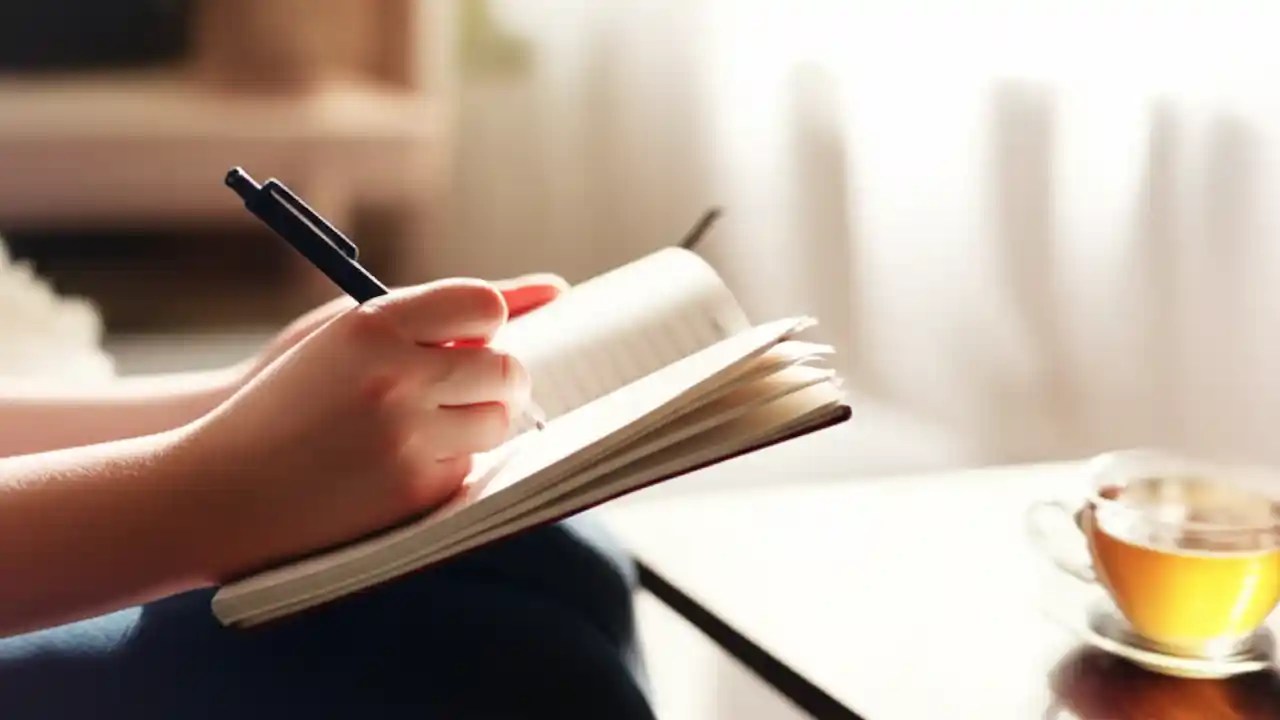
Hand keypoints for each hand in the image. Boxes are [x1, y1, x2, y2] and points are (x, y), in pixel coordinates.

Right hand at [177, 279, 536, 581]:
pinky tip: (401, 461)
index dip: (485, 321)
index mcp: (374, 325)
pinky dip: (450, 461)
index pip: (484, 303)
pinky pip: (472, 465)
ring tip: (430, 421)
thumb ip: (444, 308)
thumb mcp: (349, 333)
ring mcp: (407, 438)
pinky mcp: (414, 492)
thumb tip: (557, 289)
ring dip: (480, 418)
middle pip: (506, 366)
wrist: (222, 486)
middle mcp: (396, 377)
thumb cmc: (291, 396)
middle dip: (496, 374)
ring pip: (499, 418)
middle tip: (464, 383)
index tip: (468, 336)